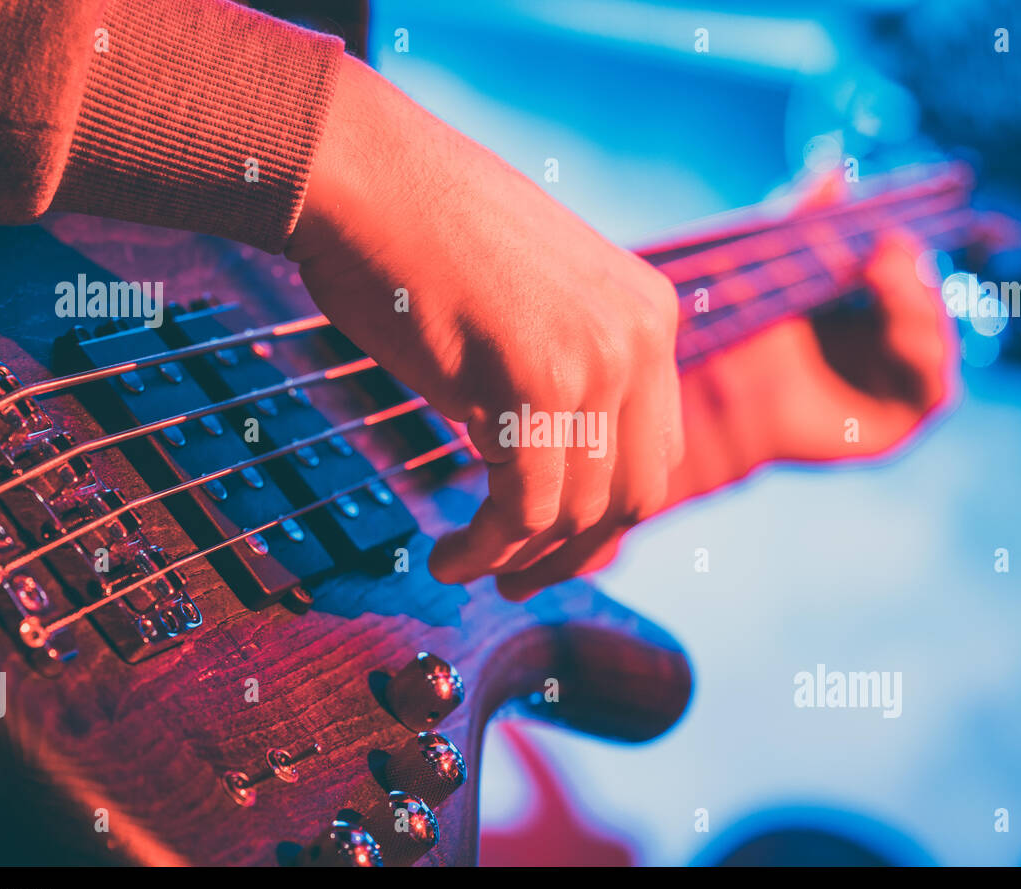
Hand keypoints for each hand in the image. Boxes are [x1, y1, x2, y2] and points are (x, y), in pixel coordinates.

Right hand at [287, 55, 683, 599]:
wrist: (364, 176)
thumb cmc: (425, 238)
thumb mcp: (536, 301)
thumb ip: (570, 368)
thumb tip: (562, 463)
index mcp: (650, 312)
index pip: (655, 451)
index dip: (607, 516)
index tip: (559, 544)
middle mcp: (639, 338)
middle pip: (633, 494)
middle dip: (576, 554)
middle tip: (520, 580)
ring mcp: (591, 360)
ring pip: (573, 512)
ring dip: (517, 560)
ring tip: (464, 565)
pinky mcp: (531, 384)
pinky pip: (520, 509)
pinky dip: (484, 550)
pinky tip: (447, 556)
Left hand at [664, 231, 959, 504]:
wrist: (719, 412)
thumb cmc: (742, 339)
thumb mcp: (777, 270)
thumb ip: (804, 221)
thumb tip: (833, 166)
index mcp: (865, 305)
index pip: (904, 269)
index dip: (899, 249)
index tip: (881, 227)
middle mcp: (889, 343)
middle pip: (925, 301)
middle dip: (911, 275)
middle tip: (885, 250)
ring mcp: (898, 384)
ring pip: (936, 340)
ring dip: (920, 308)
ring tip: (886, 281)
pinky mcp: (900, 423)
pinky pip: (936, 389)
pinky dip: (927, 360)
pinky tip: (900, 335)